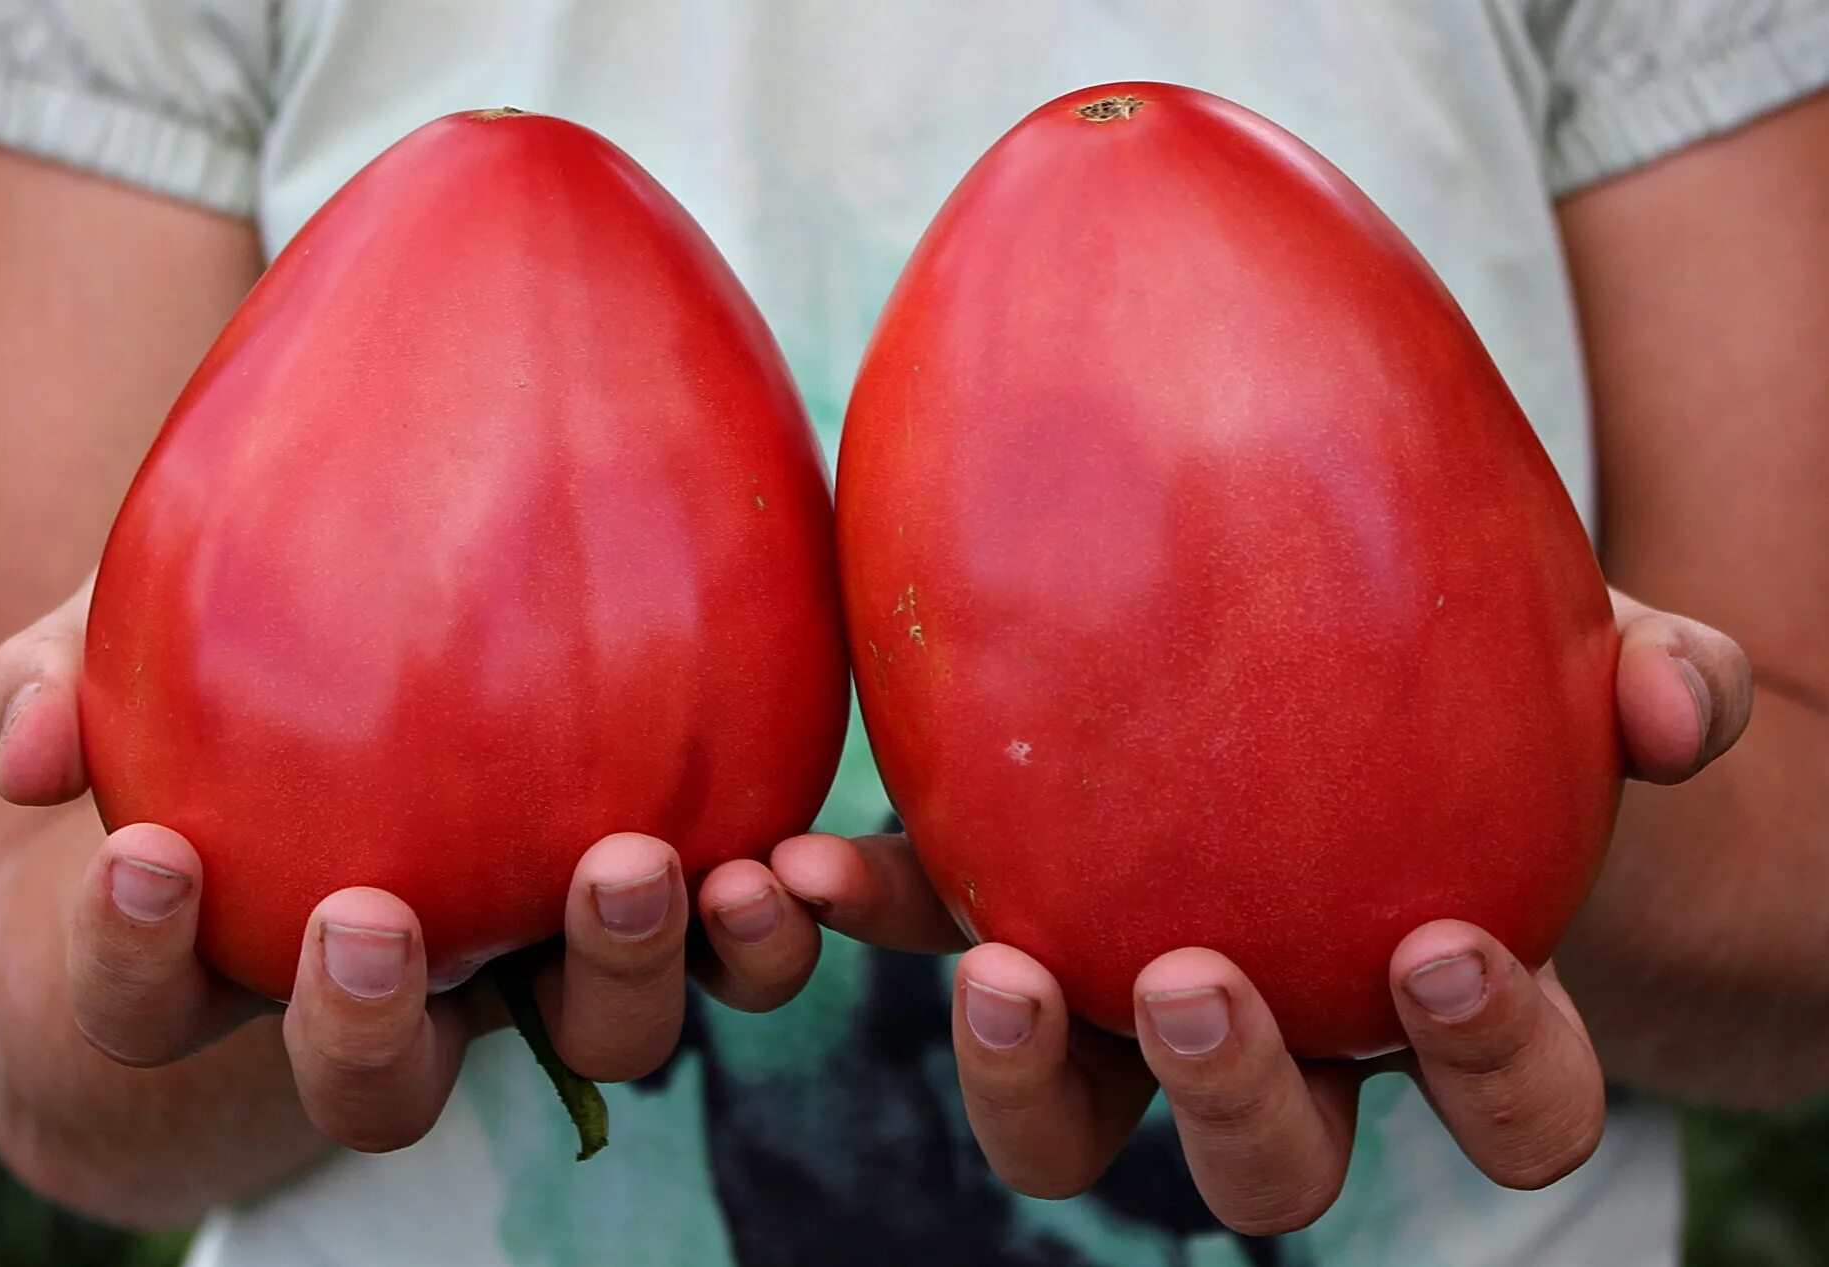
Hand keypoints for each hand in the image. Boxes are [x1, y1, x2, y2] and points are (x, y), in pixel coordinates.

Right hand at [0, 575, 825, 1152]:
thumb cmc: (255, 640)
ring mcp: (553, 947)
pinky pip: (738, 954)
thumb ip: (75, 671)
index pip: (157, 1007)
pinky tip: (785, 852)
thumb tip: (26, 747)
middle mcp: (417, 982)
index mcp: (254, 940)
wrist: (409, 627)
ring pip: (594, 1040)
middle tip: (378, 921)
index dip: (138, 961)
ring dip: (621, 977)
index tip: (152, 854)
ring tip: (639, 866)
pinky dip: (768, 930)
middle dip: (371, 1032)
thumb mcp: (148, 629)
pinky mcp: (680, 893)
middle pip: (379, 1087)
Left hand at [771, 587, 1752, 1232]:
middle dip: (1235, 1103)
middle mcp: (1272, 1041)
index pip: (1514, 1104)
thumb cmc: (1462, 684)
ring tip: (999, 975)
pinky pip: (915, 947)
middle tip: (1193, 982)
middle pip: (1273, 1168)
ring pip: (1078, 1137)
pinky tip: (800, 863)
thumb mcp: (1561, 658)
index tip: (1443, 945)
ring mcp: (1119, 999)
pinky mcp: (998, 912)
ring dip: (1029, 1085)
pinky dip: (857, 920)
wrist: (1314, 651)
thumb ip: (1640, 674)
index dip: (1495, 1069)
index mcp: (1431, 1004)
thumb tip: (1682, 706)